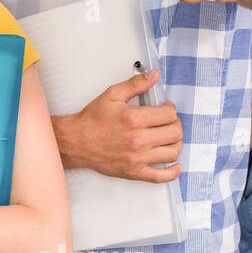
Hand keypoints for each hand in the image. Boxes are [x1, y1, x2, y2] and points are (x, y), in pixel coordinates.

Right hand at [55, 70, 182, 182]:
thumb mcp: (112, 95)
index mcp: (134, 119)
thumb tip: (153, 75)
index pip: (169, 114)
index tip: (166, 108)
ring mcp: (137, 158)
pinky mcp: (134, 172)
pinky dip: (173, 172)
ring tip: (170, 138)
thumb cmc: (92, 120)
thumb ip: (135, 84)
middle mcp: (138, 140)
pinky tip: (176, 165)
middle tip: (168, 121)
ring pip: (172, 152)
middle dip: (175, 124)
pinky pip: (161, 177)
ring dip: (176, 143)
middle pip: (175, 132)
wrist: (75, 141)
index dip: (171, 108)